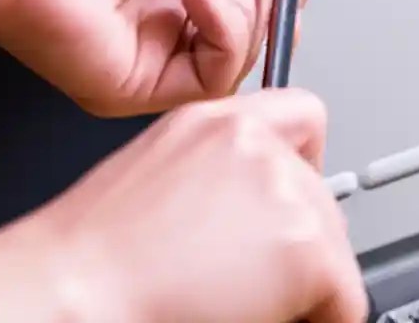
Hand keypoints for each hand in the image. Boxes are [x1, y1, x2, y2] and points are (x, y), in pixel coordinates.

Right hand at [0, 90, 365, 322]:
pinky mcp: (311, 248)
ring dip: (304, 279)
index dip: (305, 167)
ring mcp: (290, 194)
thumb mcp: (158, 175)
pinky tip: (270, 315)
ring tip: (243, 299)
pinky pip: (346, 297)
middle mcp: (260, 146)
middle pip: (322, 193)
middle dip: (297, 239)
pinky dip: (322, 316)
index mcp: (218, 123)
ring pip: (336, 246)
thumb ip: (216, 173)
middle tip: (253, 278)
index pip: (304, 115)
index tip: (296, 205)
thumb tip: (249, 207)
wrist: (72, 297)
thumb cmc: (94, 260)